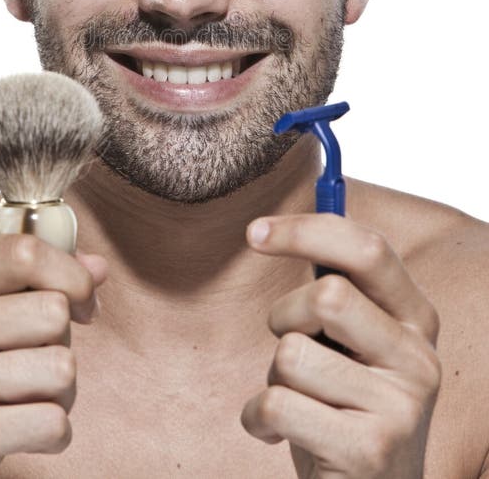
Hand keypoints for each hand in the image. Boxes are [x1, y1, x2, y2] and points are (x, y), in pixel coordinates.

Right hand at [0, 234, 106, 478]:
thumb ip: (41, 280)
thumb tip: (98, 267)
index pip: (23, 253)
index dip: (71, 274)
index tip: (81, 300)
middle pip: (53, 312)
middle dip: (62, 342)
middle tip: (33, 364)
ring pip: (61, 367)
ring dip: (61, 392)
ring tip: (25, 400)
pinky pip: (52, 422)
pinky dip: (53, 432)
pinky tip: (21, 431)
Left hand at [240, 214, 440, 477]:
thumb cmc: (346, 406)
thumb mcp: (354, 343)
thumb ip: (337, 288)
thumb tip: (277, 224)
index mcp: (416, 318)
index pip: (368, 249)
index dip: (306, 230)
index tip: (254, 232)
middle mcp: (420, 359)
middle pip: (328, 295)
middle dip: (284, 316)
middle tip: (290, 344)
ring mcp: (400, 408)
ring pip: (293, 354)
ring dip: (274, 376)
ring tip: (299, 401)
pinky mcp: (369, 451)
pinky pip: (277, 404)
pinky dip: (257, 418)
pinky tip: (280, 434)